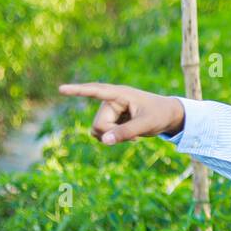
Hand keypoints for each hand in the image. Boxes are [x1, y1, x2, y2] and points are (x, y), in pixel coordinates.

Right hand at [58, 82, 184, 143]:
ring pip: (98, 131)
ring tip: (133, 135)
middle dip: (112, 134)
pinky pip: (103, 135)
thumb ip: (126, 133)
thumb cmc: (160, 115)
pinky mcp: (112, 120)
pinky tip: (130, 136)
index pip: (95, 91)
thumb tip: (104, 141)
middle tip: (134, 136)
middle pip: (98, 124)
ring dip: (112, 137)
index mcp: (120, 94)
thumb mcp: (146, 125)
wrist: (170, 117)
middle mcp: (112, 101)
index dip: (77, 91)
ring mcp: (111, 111)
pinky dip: (113, 139)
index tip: (61, 89)